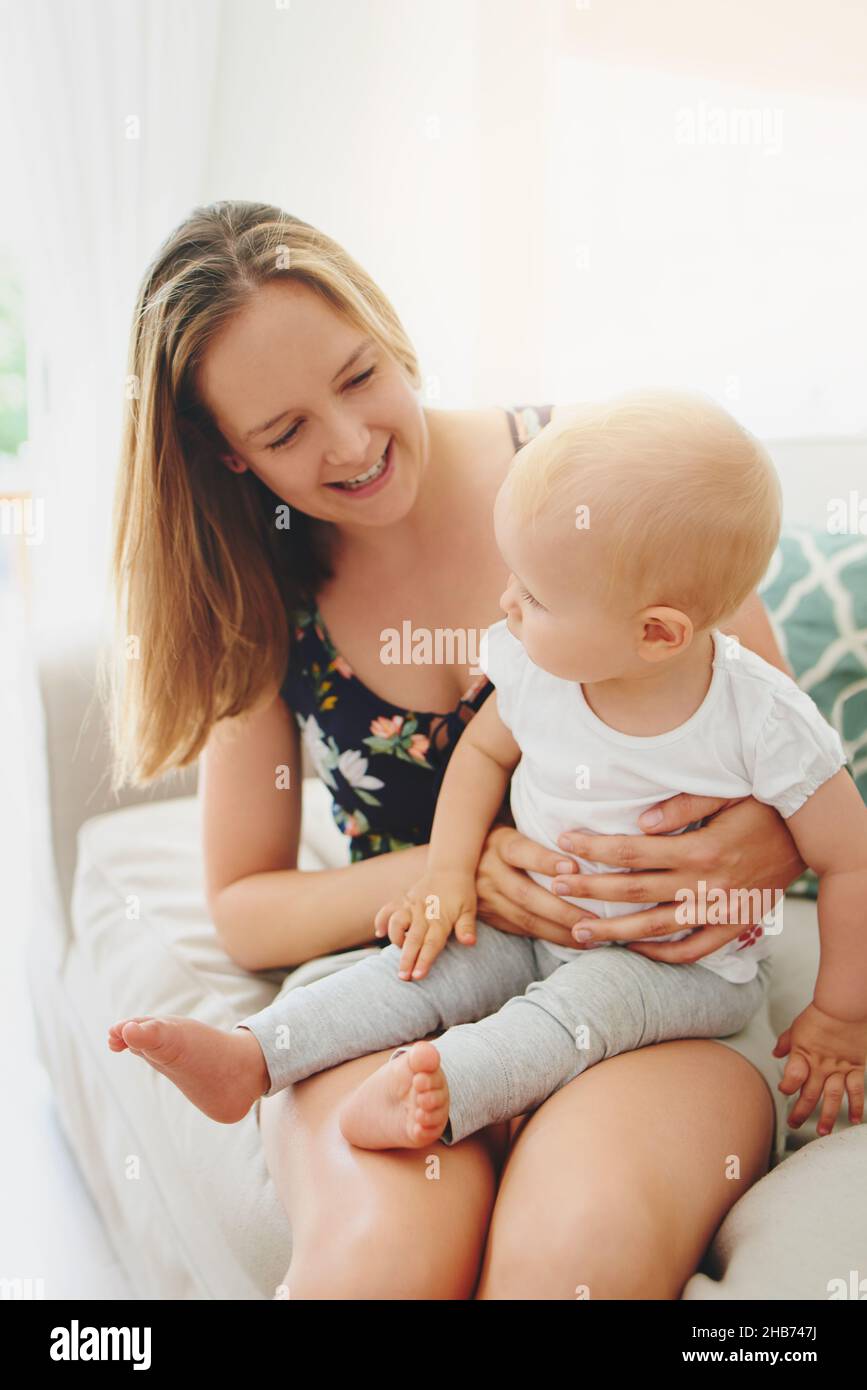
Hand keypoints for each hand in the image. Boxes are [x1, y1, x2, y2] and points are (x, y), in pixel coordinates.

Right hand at [374, 869, 477, 980]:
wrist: (450, 868)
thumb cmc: (462, 893)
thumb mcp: (469, 909)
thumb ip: (467, 927)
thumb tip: (470, 942)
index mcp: (441, 919)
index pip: (432, 943)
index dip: (424, 960)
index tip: (417, 975)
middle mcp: (423, 913)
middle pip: (413, 939)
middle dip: (407, 959)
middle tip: (402, 977)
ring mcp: (411, 905)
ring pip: (396, 922)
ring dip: (395, 938)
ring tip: (398, 951)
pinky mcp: (403, 899)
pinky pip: (387, 909)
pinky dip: (381, 920)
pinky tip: (379, 932)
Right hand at [474, 822, 600, 950]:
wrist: (465, 854)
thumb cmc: (509, 836)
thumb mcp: (516, 825)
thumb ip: (541, 833)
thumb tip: (584, 840)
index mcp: (497, 843)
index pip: (520, 851)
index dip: (545, 860)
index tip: (573, 867)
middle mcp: (487, 871)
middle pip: (525, 894)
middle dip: (562, 909)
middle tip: (593, 917)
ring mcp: (485, 898)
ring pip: (525, 919)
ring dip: (560, 930)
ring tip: (590, 933)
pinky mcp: (489, 916)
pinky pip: (521, 930)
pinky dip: (549, 936)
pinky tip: (574, 940)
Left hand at [549, 795, 804, 960]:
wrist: (811, 839)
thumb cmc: (764, 808)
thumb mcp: (727, 794)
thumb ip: (682, 806)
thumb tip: (638, 821)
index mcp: (699, 849)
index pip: (632, 850)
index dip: (594, 846)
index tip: (564, 839)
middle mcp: (705, 885)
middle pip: (633, 892)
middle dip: (589, 889)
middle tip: (554, 885)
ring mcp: (718, 911)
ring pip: (655, 928)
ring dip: (613, 932)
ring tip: (576, 932)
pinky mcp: (731, 927)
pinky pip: (691, 950)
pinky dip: (660, 955)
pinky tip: (632, 949)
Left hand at [773, 1003, 866, 1135]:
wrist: (844, 1006)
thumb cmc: (819, 1014)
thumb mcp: (796, 1027)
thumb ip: (786, 1043)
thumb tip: (776, 1053)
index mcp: (802, 1055)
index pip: (791, 1078)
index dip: (786, 1087)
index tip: (784, 1091)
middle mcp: (820, 1065)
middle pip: (809, 1094)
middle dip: (800, 1112)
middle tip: (794, 1125)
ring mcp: (839, 1068)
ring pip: (832, 1098)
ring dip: (827, 1117)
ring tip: (822, 1132)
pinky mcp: (856, 1067)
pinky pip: (856, 1090)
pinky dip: (856, 1106)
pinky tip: (854, 1120)